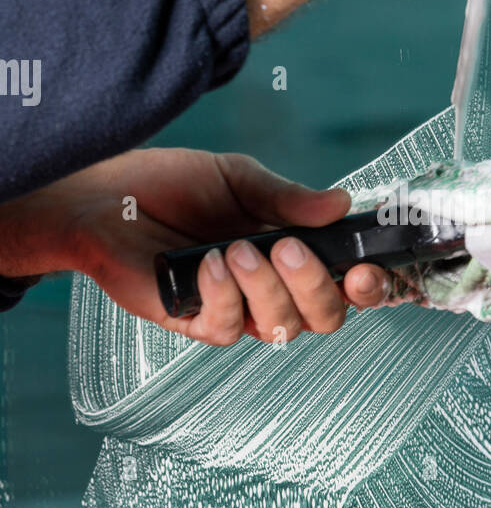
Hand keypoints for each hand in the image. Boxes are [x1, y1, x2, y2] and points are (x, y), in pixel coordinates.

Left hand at [0, 149, 389, 344]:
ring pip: (282, 328)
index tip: (365, 269)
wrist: (106, 198)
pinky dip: (225, 294)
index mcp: (293, 254)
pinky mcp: (196, 321)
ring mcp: (235, 308)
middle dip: (317, 288)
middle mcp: (271, 288)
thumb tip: (342, 203)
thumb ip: (289, 198)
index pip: (346, 285)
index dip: (367, 287)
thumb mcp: (238, 179)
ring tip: (236, 247)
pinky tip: (209, 261)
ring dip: (267, 288)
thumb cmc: (172, 186)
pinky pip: (230, 327)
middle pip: (324, 318)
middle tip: (290, 248)